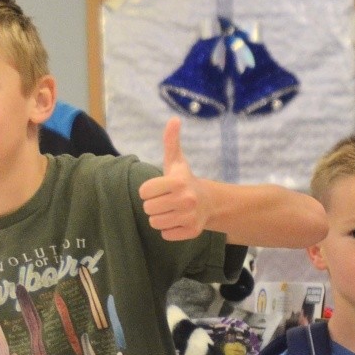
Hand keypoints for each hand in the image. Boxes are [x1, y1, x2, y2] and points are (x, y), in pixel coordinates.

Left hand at [138, 118, 209, 240]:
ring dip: (160, 217)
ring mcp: (189, 217)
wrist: (209, 202)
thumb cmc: (184, 180)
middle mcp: (185, 200)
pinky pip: (165, 235)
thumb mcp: (176, 161)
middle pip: (148, 208)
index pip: (144, 192)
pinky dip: (169, 229)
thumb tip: (174, 119)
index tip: (159, 188)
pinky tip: (178, 220)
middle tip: (166, 200)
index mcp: (177, 182)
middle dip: (154, 204)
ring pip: (154, 223)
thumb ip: (171, 141)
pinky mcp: (192, 232)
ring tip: (171, 210)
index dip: (149, 190)